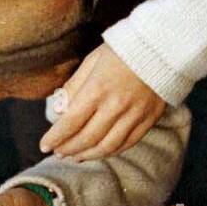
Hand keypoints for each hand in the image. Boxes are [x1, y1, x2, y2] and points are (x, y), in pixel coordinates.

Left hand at [38, 43, 165, 160]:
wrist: (162, 48)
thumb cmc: (122, 51)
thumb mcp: (91, 61)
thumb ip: (74, 86)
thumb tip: (58, 110)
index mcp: (97, 89)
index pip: (71, 122)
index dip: (55, 137)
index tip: (44, 145)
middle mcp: (115, 106)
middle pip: (87, 138)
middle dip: (68, 149)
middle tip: (57, 152)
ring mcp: (134, 115)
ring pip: (107, 146)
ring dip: (88, 155)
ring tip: (75, 157)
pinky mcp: (149, 120)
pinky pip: (127, 143)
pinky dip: (111, 151)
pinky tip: (99, 152)